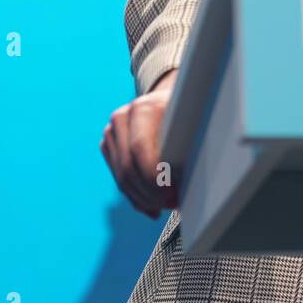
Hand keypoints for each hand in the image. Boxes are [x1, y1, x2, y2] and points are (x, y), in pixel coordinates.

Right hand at [102, 69, 179, 218]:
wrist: (169, 96)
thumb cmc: (188, 110)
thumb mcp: (194, 117)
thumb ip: (189, 141)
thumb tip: (192, 177)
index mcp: (145, 108)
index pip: (140, 150)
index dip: (155, 179)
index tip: (174, 195)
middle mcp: (123, 116)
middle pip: (128, 167)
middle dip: (151, 193)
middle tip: (173, 204)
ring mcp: (112, 130)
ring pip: (121, 176)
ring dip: (143, 199)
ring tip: (165, 207)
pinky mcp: (108, 143)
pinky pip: (118, 177)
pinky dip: (135, 196)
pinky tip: (151, 206)